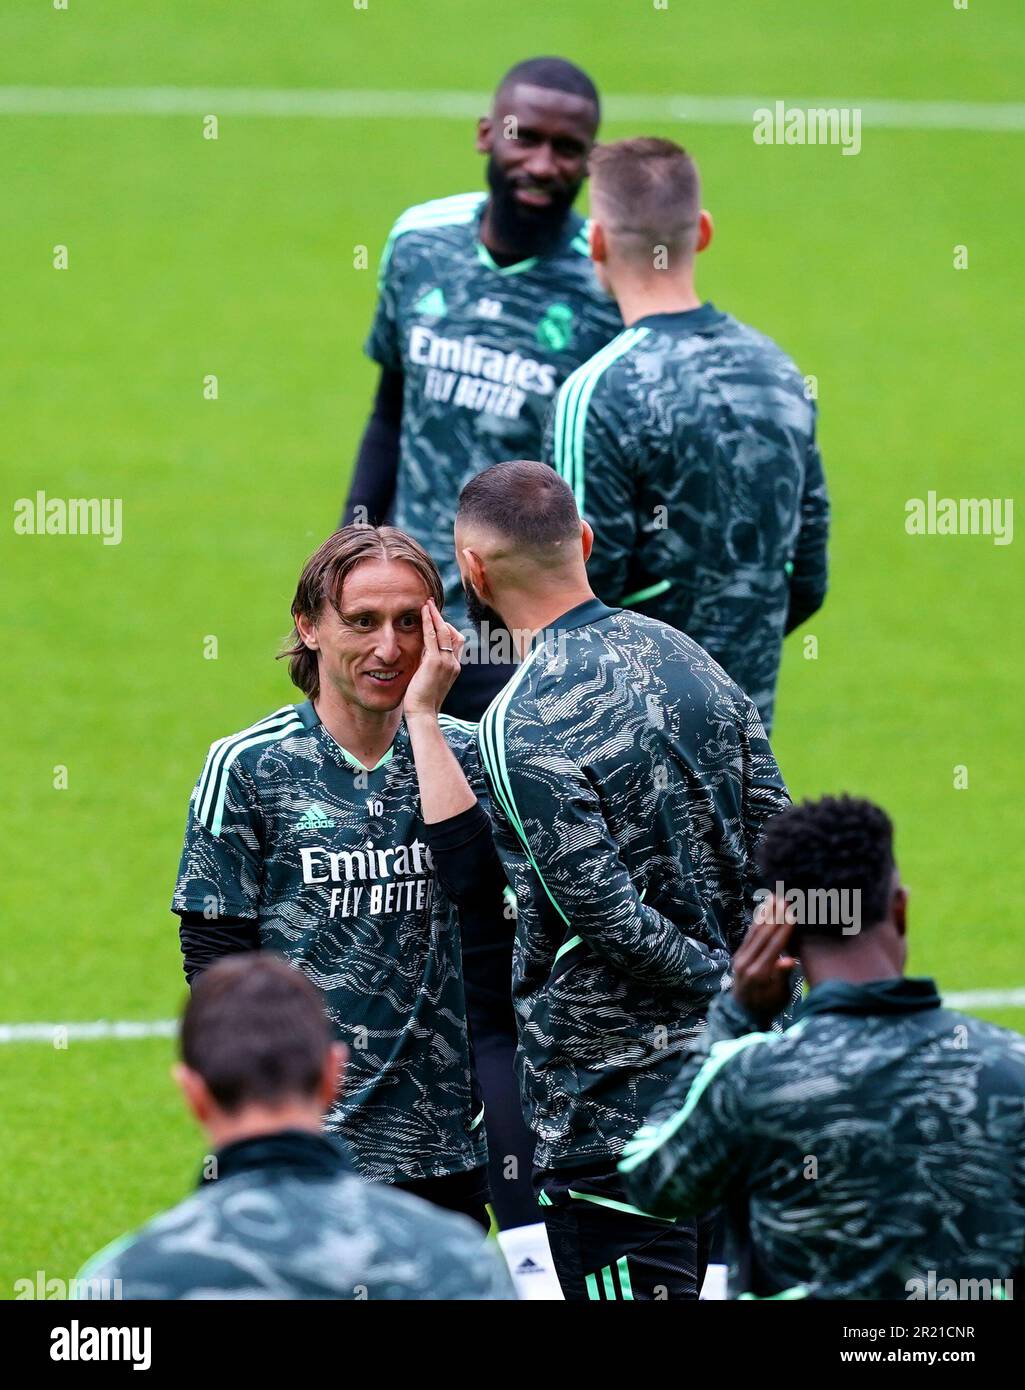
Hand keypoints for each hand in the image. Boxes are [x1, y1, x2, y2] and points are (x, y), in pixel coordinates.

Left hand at [403, 600, 463, 717]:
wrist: (423, 714)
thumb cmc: (422, 701)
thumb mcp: (429, 680)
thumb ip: (429, 666)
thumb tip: (422, 655)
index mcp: (454, 668)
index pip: (457, 642)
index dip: (447, 628)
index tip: (436, 620)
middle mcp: (454, 663)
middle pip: (454, 633)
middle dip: (442, 618)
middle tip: (431, 605)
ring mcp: (447, 662)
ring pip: (445, 631)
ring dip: (435, 616)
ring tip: (427, 604)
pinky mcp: (435, 662)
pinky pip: (433, 636)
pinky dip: (429, 622)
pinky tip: (422, 613)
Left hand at [731, 896, 797, 1025]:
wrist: (743, 1013)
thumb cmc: (768, 1006)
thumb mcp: (779, 996)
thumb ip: (782, 977)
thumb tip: (790, 960)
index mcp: (759, 973)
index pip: (774, 946)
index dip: (783, 929)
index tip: (792, 913)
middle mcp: (747, 963)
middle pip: (763, 935)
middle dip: (775, 915)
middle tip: (784, 897)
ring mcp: (740, 958)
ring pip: (754, 932)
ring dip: (765, 913)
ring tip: (773, 897)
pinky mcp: (738, 955)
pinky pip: (749, 935)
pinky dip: (756, 921)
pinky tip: (762, 910)